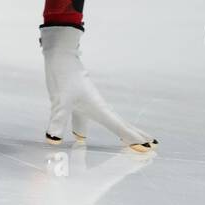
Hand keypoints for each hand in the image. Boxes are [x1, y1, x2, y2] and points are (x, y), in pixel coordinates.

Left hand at [40, 26, 156, 151]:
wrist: (60, 58)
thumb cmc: (64, 76)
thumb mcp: (60, 101)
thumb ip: (58, 121)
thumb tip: (54, 140)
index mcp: (98, 108)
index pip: (119, 126)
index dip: (132, 137)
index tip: (147, 147)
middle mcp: (96, 107)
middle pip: (119, 124)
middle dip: (133, 134)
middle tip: (151, 143)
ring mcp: (87, 104)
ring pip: (105, 121)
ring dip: (117, 131)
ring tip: (125, 141)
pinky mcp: (76, 102)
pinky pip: (86, 120)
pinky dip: (86, 130)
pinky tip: (80, 137)